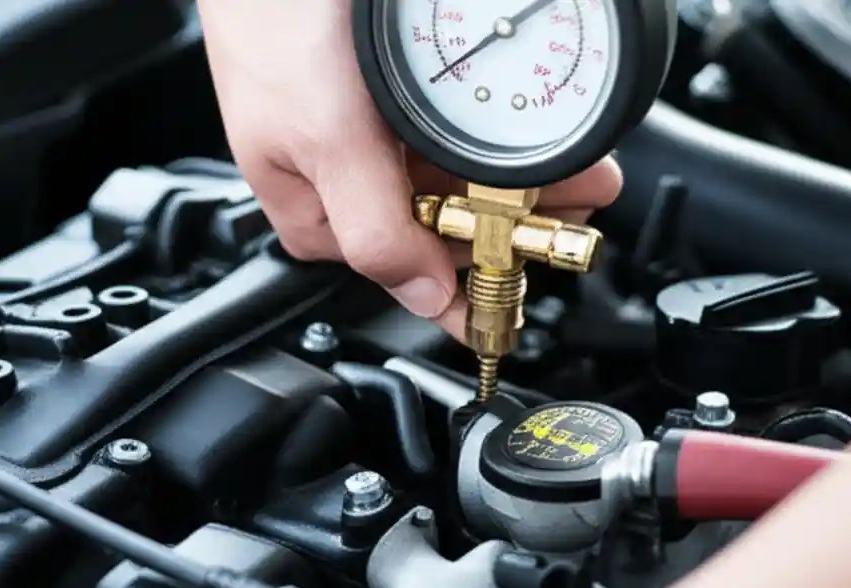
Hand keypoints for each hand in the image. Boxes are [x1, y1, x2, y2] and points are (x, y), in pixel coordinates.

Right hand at [199, 0, 622, 338]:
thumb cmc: (270, 20)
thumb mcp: (323, 139)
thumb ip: (373, 227)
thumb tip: (426, 298)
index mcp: (319, 214)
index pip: (407, 271)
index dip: (473, 284)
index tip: (528, 293)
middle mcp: (349, 181)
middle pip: (446, 223)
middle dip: (518, 221)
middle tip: (577, 206)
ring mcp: (376, 135)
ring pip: (462, 178)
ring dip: (524, 180)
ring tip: (580, 172)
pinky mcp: (399, 94)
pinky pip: (462, 132)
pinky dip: (503, 138)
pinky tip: (539, 135)